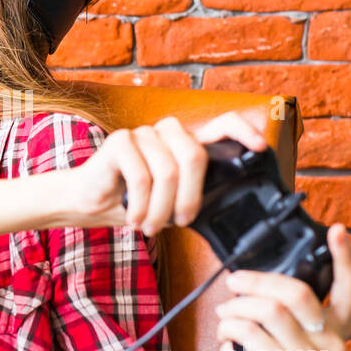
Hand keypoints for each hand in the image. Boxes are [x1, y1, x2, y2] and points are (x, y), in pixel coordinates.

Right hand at [60, 110, 269, 234]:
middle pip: (194, 156)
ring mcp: (144, 133)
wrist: (89, 202)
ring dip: (159, 209)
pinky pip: (141, 177)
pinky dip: (140, 205)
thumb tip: (227, 209)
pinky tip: (134, 217)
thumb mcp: (173, 203)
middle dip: (190, 198)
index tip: (261, 149)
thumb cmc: (134, 202)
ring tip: (149, 225)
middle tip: (180, 222)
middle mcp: (168, 132)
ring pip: (167, 172)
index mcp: (186, 144)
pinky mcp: (120, 141)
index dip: (244, 132)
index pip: (223, 125)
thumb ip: (196, 196)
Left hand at [203, 224, 350, 350]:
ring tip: (226, 311)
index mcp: (338, 325)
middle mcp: (333, 345)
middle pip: (298, 293)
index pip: (349, 286)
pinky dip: (228, 325)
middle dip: (258, 280)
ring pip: (269, 310)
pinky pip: (249, 331)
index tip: (338, 229)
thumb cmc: (260, 344)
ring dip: (237, 306)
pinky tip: (225, 331)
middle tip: (234, 280)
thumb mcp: (280, 316)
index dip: (345, 257)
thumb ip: (290, 292)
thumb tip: (284, 252)